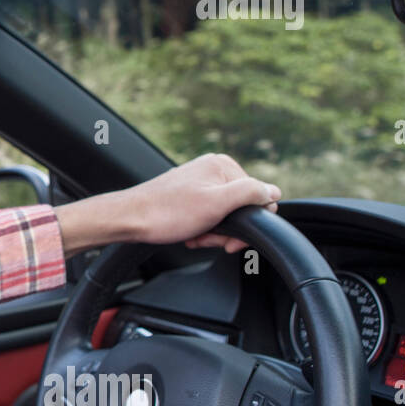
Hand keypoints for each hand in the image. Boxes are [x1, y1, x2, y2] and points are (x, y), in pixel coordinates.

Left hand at [120, 153, 280, 252]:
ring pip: (224, 216)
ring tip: (195, 236)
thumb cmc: (168, 213)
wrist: (129, 220)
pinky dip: (202, 230)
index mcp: (223, 166)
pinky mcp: (188, 196)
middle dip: (227, 231)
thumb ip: (250, 193)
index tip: (230, 240)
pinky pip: (208, 217)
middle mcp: (212, 170)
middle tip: (208, 238)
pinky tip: (189, 235)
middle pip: (241, 209)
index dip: (249, 224)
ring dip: (213, 233)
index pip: (258, 198)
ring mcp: (199, 182)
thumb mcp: (217, 204)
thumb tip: (274, 192)